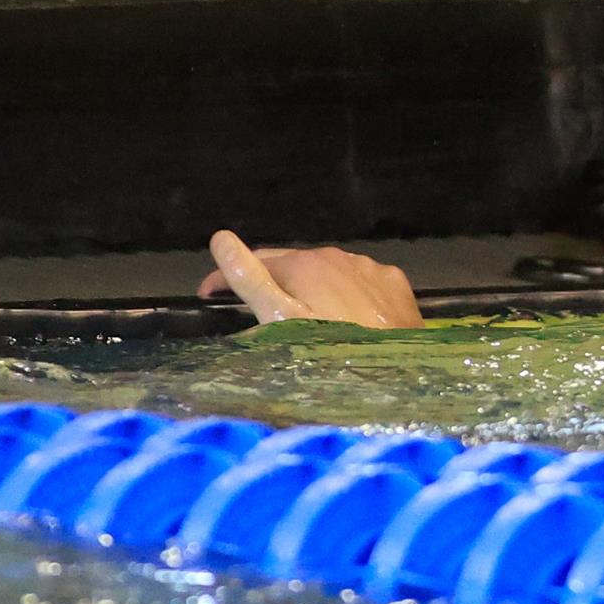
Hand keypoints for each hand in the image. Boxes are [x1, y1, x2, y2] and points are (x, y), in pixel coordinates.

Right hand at [197, 230, 424, 328]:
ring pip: (328, 271)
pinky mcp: (392, 282)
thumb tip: (220, 238)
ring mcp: (368, 267)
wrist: (396, 366)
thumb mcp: (281, 319)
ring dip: (309, 286)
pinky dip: (346, 292)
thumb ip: (251, 280)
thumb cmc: (330, 348)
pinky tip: (345, 313)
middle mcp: (336, 255)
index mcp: (302, 263)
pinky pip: (362, 281)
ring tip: (300, 315)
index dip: (226, 276)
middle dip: (269, 280)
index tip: (208, 296)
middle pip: (291, 264)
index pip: (254, 260)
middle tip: (249, 308)